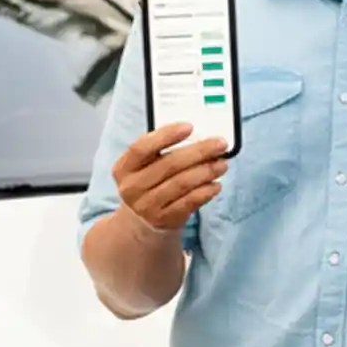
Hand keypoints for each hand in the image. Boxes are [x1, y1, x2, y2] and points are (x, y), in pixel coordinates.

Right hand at [112, 122, 227, 233]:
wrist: (142, 220)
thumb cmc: (149, 182)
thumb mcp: (145, 166)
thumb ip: (162, 150)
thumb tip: (198, 136)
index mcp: (124, 167)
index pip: (142, 148)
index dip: (165, 135)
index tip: (189, 126)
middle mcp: (132, 187)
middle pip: (168, 165)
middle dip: (198, 152)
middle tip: (219, 144)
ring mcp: (147, 206)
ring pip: (182, 183)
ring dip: (206, 171)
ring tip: (222, 164)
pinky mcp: (165, 219)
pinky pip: (189, 202)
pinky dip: (205, 192)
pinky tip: (216, 184)